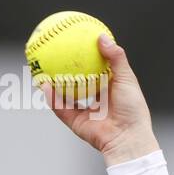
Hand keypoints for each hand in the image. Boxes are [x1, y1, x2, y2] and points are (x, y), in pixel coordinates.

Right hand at [39, 34, 158, 165]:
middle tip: (54, 52)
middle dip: (66, 69)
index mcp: (110, 88)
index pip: (97, 69)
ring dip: (52, 83)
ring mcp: (85, 111)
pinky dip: (52, 97)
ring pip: (65, 95)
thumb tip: (101, 36)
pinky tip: (44, 85)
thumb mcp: (127, 79)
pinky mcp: (76, 122)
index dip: (87, 57)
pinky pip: (61, 108)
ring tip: (40, 68)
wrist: (127, 137)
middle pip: (78, 82)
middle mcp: (97, 99)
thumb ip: (116, 58)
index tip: (77, 41)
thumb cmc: (132, 108)